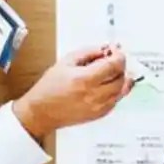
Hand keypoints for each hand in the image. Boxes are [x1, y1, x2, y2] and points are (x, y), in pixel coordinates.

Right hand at [12, 46, 131, 139]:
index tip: (116, 51)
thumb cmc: (49, 88)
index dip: (119, 55)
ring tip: (110, 72)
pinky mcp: (100, 114)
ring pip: (123, 89)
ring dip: (120, 78)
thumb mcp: (66, 62)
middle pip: (122, 77)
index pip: (114, 65)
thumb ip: (88, 52)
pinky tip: (106, 85)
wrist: (40, 112)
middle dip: (120, 66)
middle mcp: (95, 94)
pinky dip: (116, 90)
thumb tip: (105, 49)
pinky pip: (117, 99)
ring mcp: (99, 106)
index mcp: (85, 79)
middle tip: (112, 60)